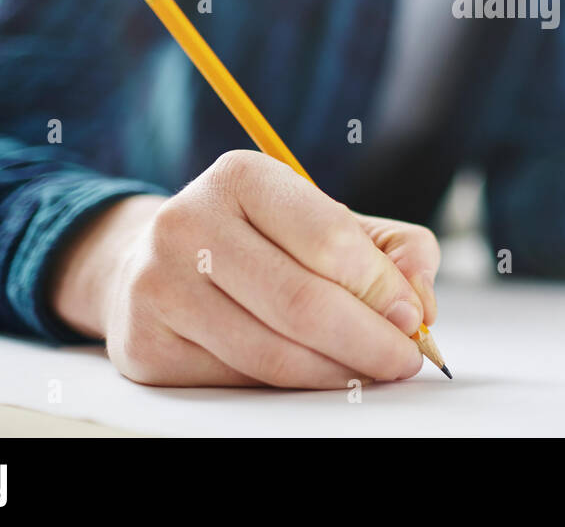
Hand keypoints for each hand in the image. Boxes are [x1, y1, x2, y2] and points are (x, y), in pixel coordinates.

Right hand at [50, 150, 440, 387]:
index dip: (381, 287)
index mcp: (242, 176)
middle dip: (368, 341)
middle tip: (405, 360)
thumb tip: (420, 306)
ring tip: (369, 372)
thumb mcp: (331, 222)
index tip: (413, 318)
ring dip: (336, 373)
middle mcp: (188, 223)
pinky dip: (291, 387)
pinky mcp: (144, 345)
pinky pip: (238, 381)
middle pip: (301, 302)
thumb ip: (394, 251)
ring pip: (271, 352)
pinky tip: (317, 376)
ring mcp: (158, 285)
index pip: (328, 238)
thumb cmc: (264, 242)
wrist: (153, 263)